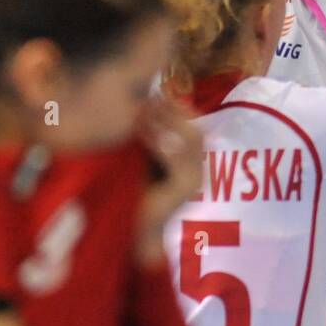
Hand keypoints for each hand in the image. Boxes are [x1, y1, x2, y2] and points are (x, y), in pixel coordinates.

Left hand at [136, 96, 204, 262]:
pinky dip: (163, 142)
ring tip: (147, 113)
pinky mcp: (184, 188)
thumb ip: (147, 137)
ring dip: (169, 123)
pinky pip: (179, 158)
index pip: (193, 125)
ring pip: (191, 140)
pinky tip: (145, 134)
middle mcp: (196, 169)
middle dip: (175, 112)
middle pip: (196, 129)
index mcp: (188, 161)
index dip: (178, 108)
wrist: (129, 231)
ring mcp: (193, 179)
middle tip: (152, 100)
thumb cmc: (132, 193)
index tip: (157, 95)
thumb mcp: (140, 159)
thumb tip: (141, 104)